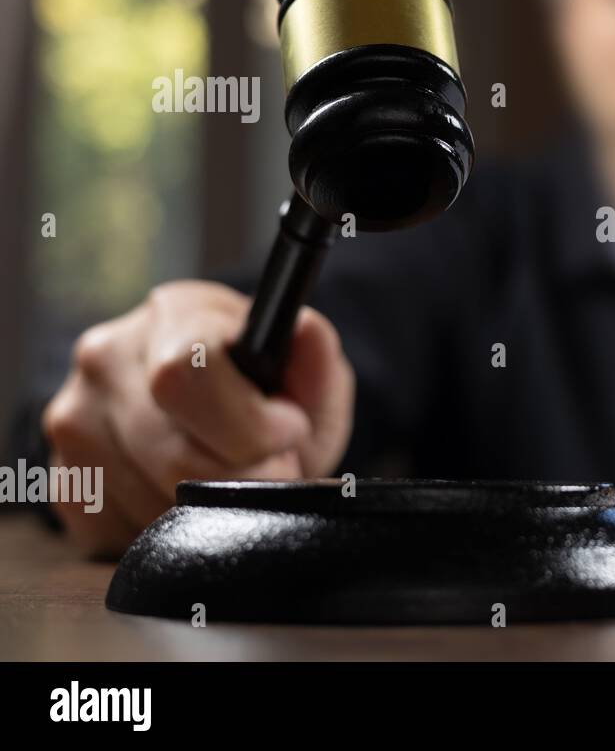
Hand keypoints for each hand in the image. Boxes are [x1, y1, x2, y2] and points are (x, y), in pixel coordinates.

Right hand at [41, 280, 354, 556]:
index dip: (249, 421)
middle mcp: (107, 356)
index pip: (185, 372)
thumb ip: (317, 363)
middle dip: (242, 477)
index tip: (288, 432)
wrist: (217, 417)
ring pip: (150, 500)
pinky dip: (174, 530)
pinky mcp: (66, 479)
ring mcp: (75, 419)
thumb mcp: (311, 377)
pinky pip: (123, 532)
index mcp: (174, 313)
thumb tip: (304, 330)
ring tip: (238, 478)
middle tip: (275, 468)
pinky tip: (197, 496)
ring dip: (211, 509)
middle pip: (171, 452)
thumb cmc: (270, 393)